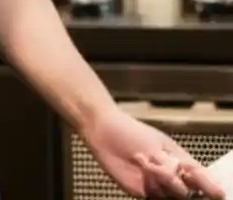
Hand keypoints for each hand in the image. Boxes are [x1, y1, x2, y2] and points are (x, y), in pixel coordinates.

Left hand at [81, 106, 223, 197]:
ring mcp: (157, 188)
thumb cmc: (135, 134)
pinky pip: (155, 195)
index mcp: (182, 166)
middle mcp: (173, 180)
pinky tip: (142, 162)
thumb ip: (184, 164)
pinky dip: (152, 178)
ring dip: (163, 175)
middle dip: (180, 178)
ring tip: (145, 157)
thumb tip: (201, 176)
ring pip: (174, 194)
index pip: (203, 182)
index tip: (218, 193)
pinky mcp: (141, 193)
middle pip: (189, 192)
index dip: (211, 188)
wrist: (105, 131)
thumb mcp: (164, 146)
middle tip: (169, 163)